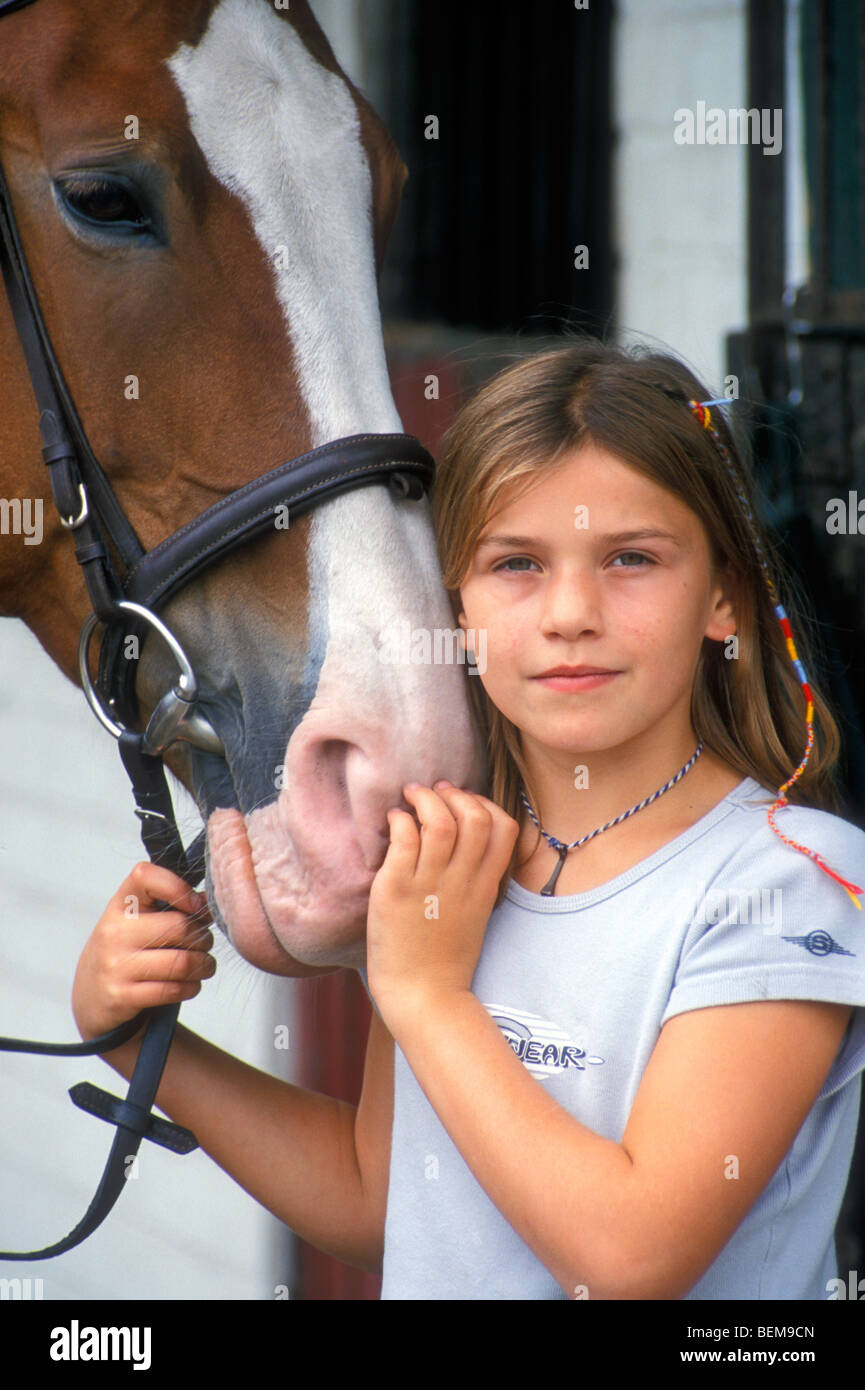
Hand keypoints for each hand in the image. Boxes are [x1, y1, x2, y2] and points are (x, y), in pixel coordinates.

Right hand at [72, 861, 215, 1043]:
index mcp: (121, 905)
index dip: (179, 887)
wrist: (88, 996)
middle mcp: (114, 932)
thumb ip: (171, 908)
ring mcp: (116, 965)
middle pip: (179, 927)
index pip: (145, 876)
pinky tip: (190, 985)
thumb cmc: (123, 951)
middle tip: (205, 944)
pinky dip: (191, 987)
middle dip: (204, 938)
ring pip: (182, 962)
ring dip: (204, 965)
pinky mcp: (121, 996)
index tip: (196, 905)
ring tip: (205, 965)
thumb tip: (208, 902)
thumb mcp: (138, 921)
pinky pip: (172, 990)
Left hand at [366, 781, 519, 1021]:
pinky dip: (399, 819)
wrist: (423, 996)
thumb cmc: (443, 959)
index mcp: (485, 886)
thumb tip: (459, 843)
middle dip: (456, 794)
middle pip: (475, 816)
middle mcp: (462, 881)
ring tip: (410, 796)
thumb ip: (474, 879)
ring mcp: (430, 884)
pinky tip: (392, 821)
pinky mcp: (396, 889)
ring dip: (424, 799)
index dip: (486, 804)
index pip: (505, 828)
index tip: (464, 803)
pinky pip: (403, 838)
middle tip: (435, 793)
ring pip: (439, 821)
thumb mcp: (474, 914)